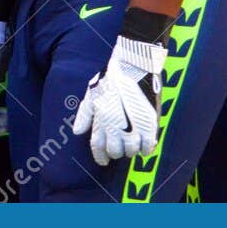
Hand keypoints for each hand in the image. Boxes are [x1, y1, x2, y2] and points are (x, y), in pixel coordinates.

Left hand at [71, 36, 165, 165]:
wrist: (133, 66)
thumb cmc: (111, 78)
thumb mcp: (92, 94)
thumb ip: (84, 114)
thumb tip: (77, 131)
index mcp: (100, 119)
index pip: (97, 146)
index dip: (100, 156)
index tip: (103, 161)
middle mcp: (115, 126)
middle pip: (115, 151)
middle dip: (116, 152)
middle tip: (119, 148)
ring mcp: (133, 126)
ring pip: (131, 151)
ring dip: (130, 151)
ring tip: (131, 144)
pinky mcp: (150, 124)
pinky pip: (148, 147)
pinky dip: (146, 149)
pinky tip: (144, 145)